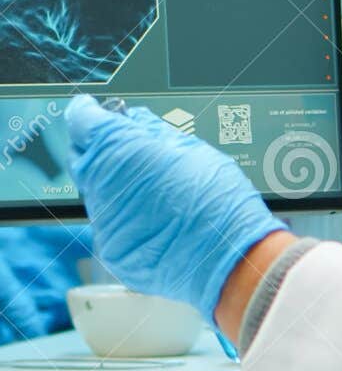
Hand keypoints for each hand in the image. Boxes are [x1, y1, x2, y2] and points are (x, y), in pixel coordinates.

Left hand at [65, 96, 278, 319]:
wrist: (229, 259)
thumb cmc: (218, 200)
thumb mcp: (193, 149)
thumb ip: (154, 130)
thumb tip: (135, 119)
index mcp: (120, 150)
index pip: (82, 121)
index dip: (90, 113)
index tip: (96, 111)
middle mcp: (102, 185)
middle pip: (83, 158)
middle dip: (101, 149)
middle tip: (131, 151)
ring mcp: (103, 222)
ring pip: (97, 193)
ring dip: (116, 186)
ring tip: (155, 192)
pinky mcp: (111, 250)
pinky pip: (110, 225)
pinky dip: (126, 218)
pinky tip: (156, 219)